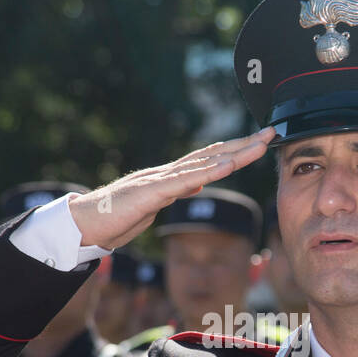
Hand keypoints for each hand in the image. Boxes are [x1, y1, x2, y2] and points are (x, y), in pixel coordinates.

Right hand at [69, 126, 275, 249]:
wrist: (86, 223)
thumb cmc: (117, 216)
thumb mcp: (156, 205)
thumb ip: (177, 192)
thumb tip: (198, 183)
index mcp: (171, 178)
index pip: (209, 159)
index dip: (236, 150)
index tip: (259, 142)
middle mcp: (169, 173)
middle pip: (213, 155)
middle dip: (244, 145)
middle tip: (271, 133)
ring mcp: (160, 180)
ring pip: (204, 164)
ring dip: (234, 154)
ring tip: (259, 146)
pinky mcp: (152, 192)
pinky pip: (185, 181)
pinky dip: (208, 172)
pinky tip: (227, 165)